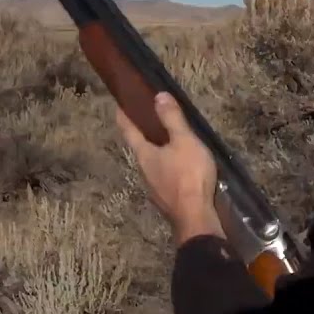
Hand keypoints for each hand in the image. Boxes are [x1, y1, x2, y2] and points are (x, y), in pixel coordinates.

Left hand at [116, 92, 223, 245]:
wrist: (195, 217)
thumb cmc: (188, 175)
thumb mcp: (184, 141)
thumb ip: (172, 119)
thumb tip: (157, 95)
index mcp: (144, 154)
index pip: (129, 130)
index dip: (123, 116)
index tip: (118, 105)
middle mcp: (143, 171)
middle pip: (140, 148)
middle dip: (143, 134)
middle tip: (150, 120)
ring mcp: (154, 188)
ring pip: (152, 164)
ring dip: (157, 152)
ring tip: (168, 142)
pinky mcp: (166, 199)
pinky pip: (163, 177)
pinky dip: (168, 167)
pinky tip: (179, 167)